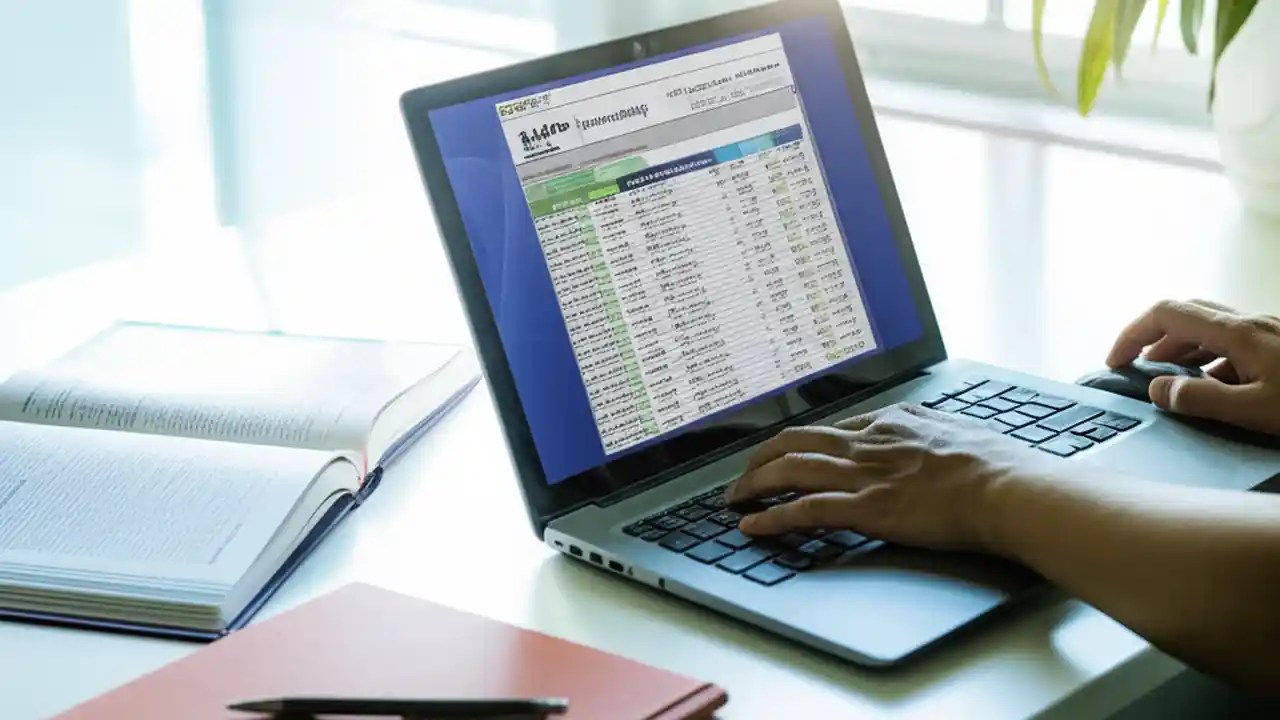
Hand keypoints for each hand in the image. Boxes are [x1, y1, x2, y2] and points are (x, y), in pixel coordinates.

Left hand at [723, 404, 1053, 553]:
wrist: (1009, 490)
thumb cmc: (998, 467)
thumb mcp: (958, 431)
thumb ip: (932, 429)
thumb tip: (931, 428)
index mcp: (892, 422)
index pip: (831, 427)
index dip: (802, 442)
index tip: (787, 452)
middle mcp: (869, 443)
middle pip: (796, 441)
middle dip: (762, 457)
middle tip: (745, 474)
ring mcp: (864, 474)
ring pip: (789, 470)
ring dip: (754, 484)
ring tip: (733, 499)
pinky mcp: (866, 508)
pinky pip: (804, 510)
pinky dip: (771, 517)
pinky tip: (752, 525)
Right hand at [1107, 299, 1279, 436]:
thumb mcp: (1256, 410)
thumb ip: (1203, 399)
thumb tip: (1156, 390)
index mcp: (1237, 332)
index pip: (1166, 314)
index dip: (1132, 334)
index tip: (1115, 363)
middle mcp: (1250, 323)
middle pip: (1185, 315)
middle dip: (1152, 340)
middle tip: (1137, 371)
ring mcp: (1267, 331)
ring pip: (1209, 327)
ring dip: (1180, 350)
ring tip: (1168, 381)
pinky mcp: (1278, 345)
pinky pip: (1231, 342)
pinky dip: (1207, 358)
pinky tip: (1213, 386)